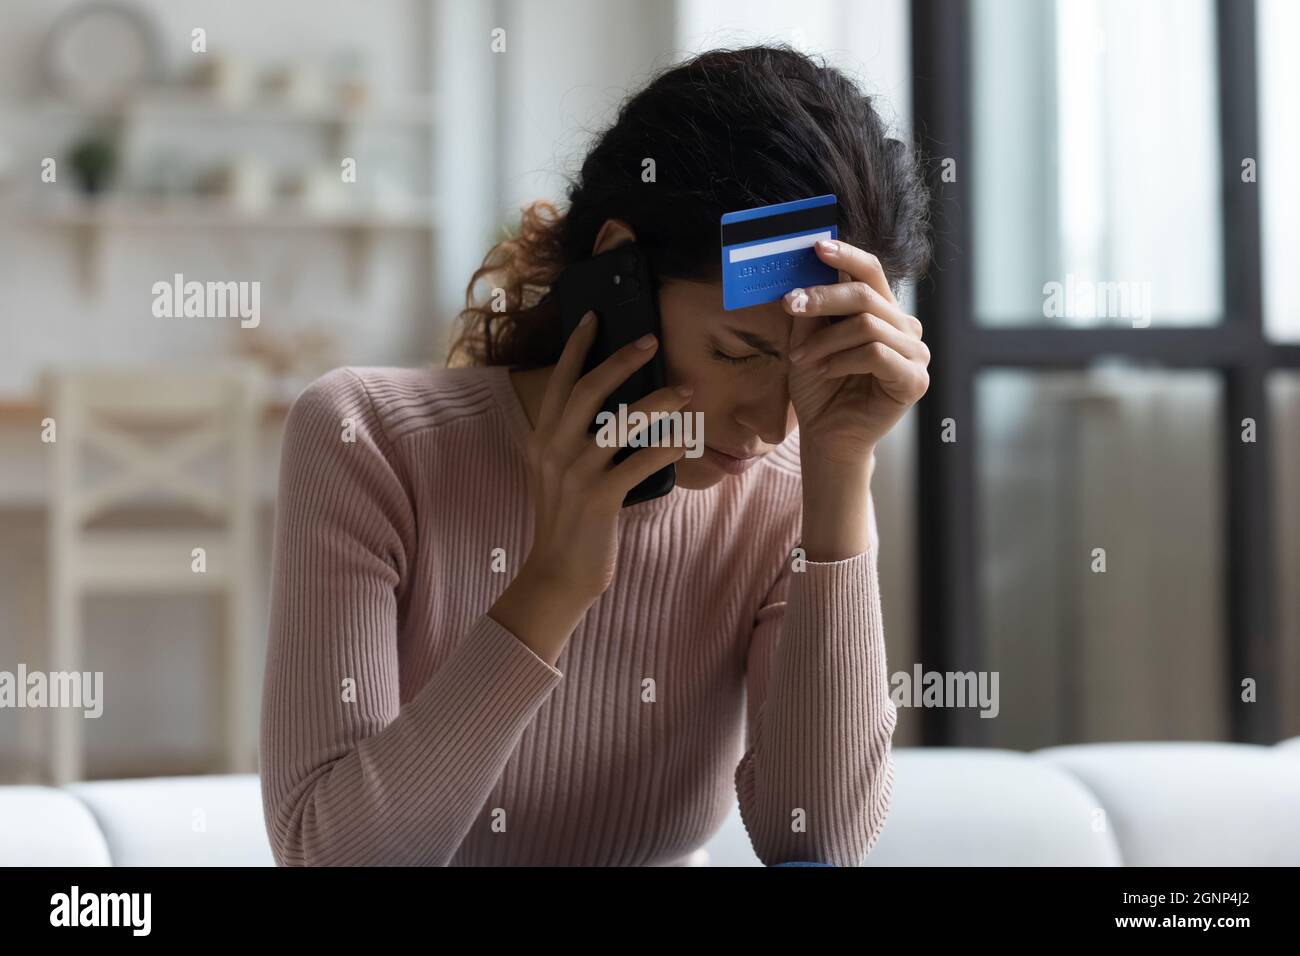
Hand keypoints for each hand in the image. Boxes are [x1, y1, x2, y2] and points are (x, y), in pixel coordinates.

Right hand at [518, 311, 691, 601]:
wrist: (557, 574)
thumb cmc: (569, 522)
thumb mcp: (560, 474)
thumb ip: (577, 441)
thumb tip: (618, 408)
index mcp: (543, 439)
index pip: (559, 381)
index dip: (576, 347)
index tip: (594, 316)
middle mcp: (554, 449)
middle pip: (587, 390)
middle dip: (620, 360)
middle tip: (651, 339)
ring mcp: (575, 474)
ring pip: (618, 423)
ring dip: (657, 403)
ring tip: (686, 392)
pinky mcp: (599, 498)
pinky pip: (639, 463)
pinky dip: (666, 448)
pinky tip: (686, 440)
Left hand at [781, 239, 929, 467]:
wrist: (826, 435)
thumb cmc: (819, 387)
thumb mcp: (808, 339)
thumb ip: (813, 307)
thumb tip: (805, 265)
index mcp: (884, 312)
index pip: (871, 271)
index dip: (846, 255)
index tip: (816, 246)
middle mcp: (905, 328)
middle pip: (865, 295)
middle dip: (822, 296)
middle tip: (790, 304)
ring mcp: (915, 353)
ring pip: (866, 324)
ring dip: (825, 340)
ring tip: (801, 358)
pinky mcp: (915, 379)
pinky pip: (875, 353)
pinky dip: (842, 360)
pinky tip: (824, 372)